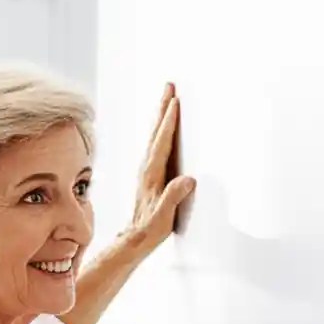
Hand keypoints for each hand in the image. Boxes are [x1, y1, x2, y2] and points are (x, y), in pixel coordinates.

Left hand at [126, 83, 195, 253]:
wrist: (136, 237)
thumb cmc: (151, 228)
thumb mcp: (164, 216)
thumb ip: (174, 197)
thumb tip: (187, 179)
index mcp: (151, 174)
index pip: (162, 141)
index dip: (169, 122)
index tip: (175, 102)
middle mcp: (146, 167)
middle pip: (156, 131)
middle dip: (163, 107)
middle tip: (169, 85)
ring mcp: (147, 169)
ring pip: (156, 135)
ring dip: (162, 114)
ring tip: (168, 97)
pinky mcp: (150, 172)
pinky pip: (157, 144)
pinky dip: (161, 129)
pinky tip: (164, 126)